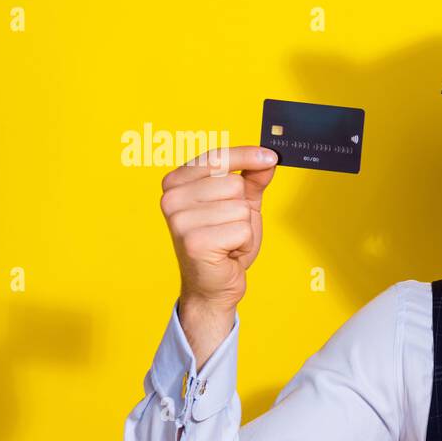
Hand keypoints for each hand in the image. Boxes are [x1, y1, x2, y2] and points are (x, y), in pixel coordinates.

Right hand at [160, 146, 277, 363]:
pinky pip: (242, 229)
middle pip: (233, 184)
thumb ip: (252, 179)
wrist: (214, 285)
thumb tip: (267, 158)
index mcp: (176, 182)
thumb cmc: (224, 243)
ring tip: (227, 240)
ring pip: (240, 207)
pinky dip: (243, 243)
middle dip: (242, 208)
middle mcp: (172, 198)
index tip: (270, 156)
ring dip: (243, 228)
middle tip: (227, 227)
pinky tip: (227, 252)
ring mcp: (180, 220)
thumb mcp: (241, 204)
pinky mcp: (194, 241)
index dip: (246, 156)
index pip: (216, 157)